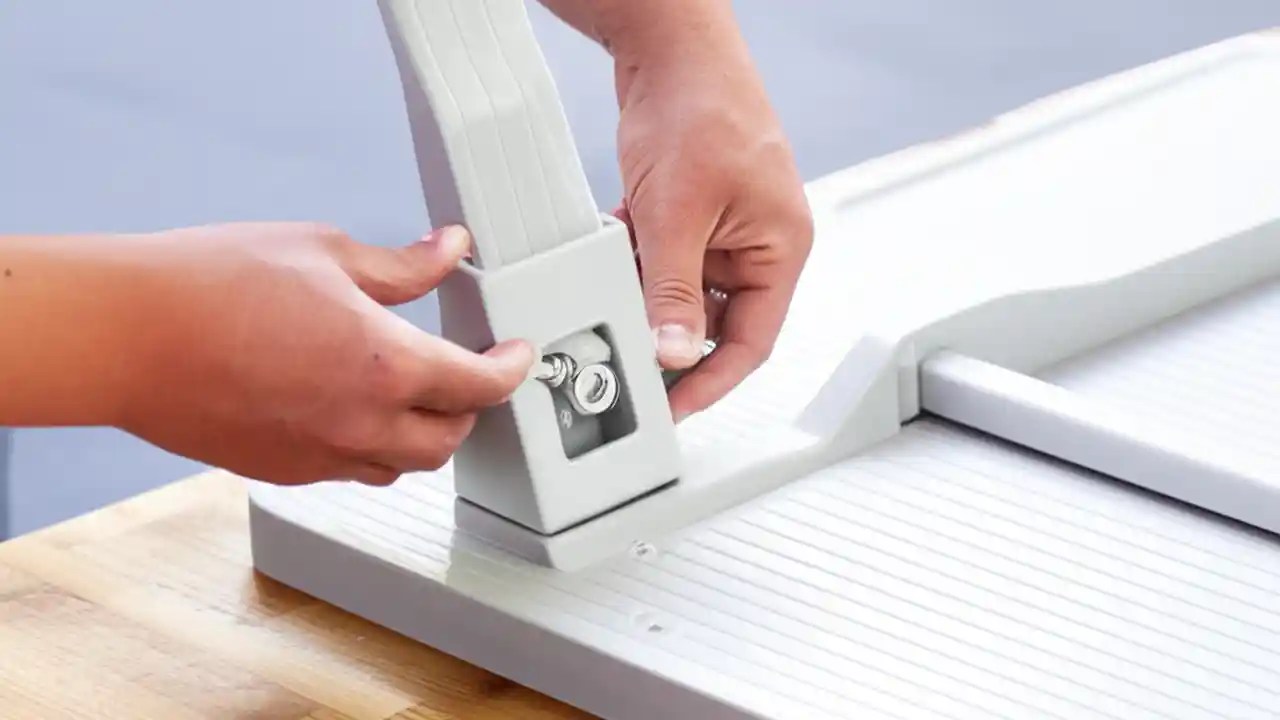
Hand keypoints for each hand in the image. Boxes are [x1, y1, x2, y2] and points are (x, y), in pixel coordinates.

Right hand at [114, 222, 532, 485]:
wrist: (127, 335)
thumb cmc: (213, 284)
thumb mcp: (325, 252)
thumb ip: (401, 265)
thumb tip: (449, 250)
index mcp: (386, 364)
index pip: (480, 385)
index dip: (511, 369)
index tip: (516, 355)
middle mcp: (362, 423)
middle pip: (450, 439)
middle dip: (471, 407)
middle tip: (467, 372)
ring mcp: (320, 455)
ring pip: (402, 465)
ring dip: (423, 435)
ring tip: (414, 396)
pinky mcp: (282, 469)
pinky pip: (351, 471)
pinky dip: (371, 447)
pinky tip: (352, 410)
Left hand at [612, 29, 813, 421]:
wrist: (671, 43)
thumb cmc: (700, 108)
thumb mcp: (677, 217)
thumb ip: (675, 294)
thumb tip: (673, 354)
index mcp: (780, 249)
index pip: (750, 343)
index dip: (709, 383)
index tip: (670, 408)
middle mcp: (758, 242)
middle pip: (715, 321)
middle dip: (667, 332)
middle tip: (626, 352)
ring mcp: (724, 225)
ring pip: (682, 289)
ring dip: (646, 290)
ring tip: (616, 284)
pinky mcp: (692, 208)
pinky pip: (664, 256)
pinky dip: (637, 257)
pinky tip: (616, 241)